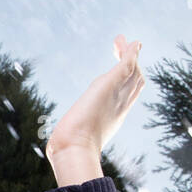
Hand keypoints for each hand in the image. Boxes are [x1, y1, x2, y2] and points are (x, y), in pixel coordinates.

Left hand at [45, 35, 144, 185]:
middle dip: (133, 63)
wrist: (75, 149)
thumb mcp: (73, 140)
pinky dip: (129, 53)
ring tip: (120, 41)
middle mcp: (121, 105)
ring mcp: (118, 94)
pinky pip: (126, 64)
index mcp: (115, 116)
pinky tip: (125, 42)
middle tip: (123, 47)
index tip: (123, 69)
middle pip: (136, 80)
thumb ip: (69, 138)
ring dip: (129, 53)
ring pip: (133, 71)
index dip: (130, 80)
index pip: (130, 94)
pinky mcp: (110, 84)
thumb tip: (55, 150)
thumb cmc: (72, 149)